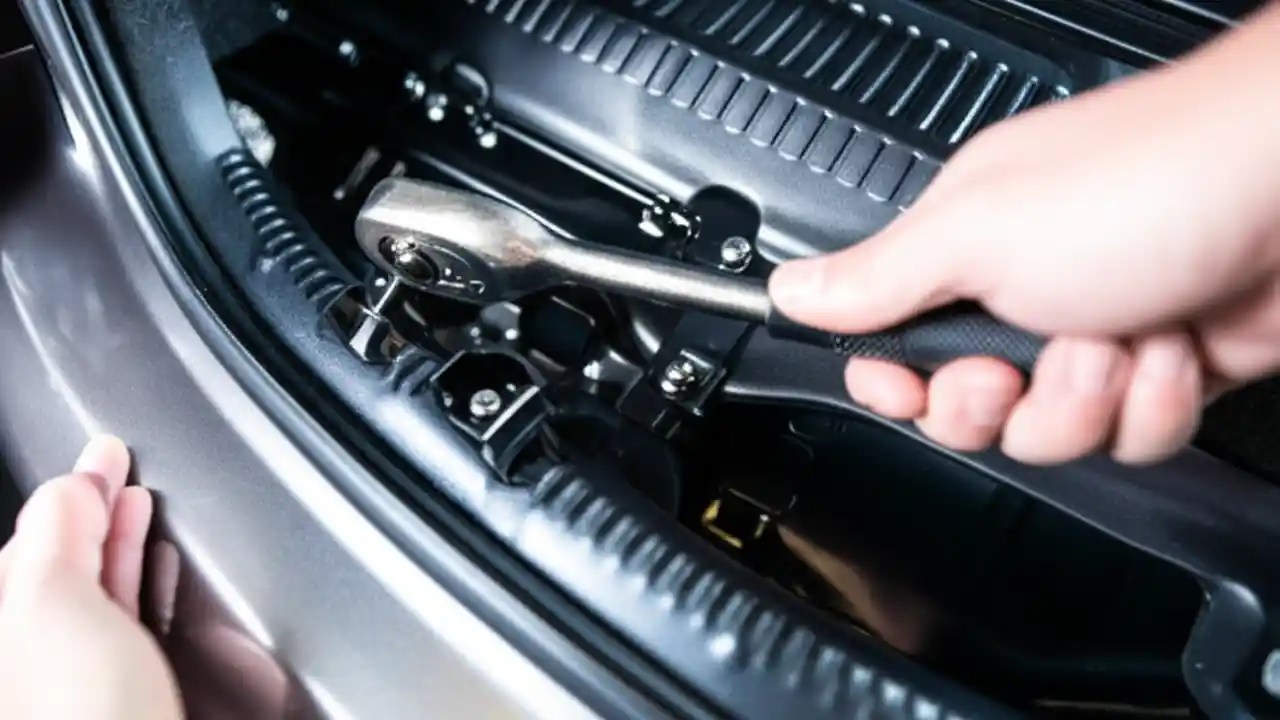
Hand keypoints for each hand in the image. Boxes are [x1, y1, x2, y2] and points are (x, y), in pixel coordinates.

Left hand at [0, 436, 182, 718]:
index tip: (103, 452)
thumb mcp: (49, 600)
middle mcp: (32, 653)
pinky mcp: (121, 701)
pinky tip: (155, 579)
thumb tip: (70, 486)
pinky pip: (125, 626)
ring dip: (118, 543)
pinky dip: (140, 588)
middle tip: (115, 465)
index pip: (29, 540)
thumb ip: (55, 536)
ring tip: (138, 505)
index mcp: (6, 624)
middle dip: (90, 510)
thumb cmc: (77, 716)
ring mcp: (75, 680)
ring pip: (94, 594)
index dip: (70, 489)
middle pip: (58, 564)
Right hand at [769, 4, 1279, 464]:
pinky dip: (1154, 402)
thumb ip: (874, 280)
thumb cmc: (1151, 180)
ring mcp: (1092, 331)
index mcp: (960, 250)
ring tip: (1121, 332)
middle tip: (1019, 360)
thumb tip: (789, 292)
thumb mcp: (975, 234)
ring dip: (1089, 398)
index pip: (889, 347)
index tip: (908, 386)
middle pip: (966, 410)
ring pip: (1051, 434)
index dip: (894, 385)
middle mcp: (1022, 291)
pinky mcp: (1159, 369)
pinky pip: (1129, 435)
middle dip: (997, 402)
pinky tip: (1172, 346)